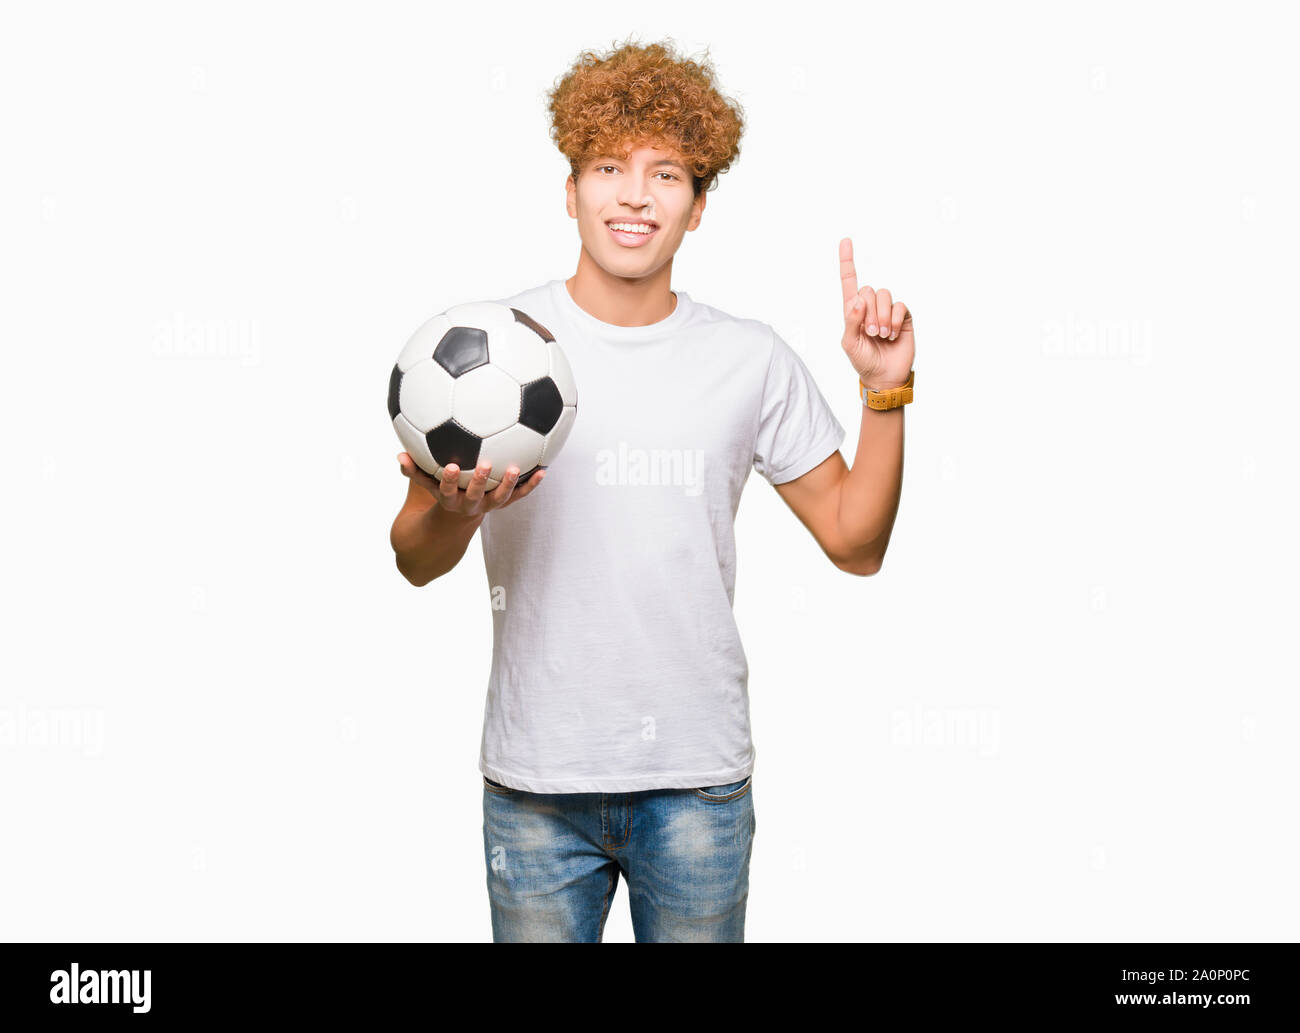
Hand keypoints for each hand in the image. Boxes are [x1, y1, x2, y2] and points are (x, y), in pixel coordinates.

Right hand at [397, 453, 545, 517]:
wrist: (460, 515)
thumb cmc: (442, 491)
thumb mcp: (426, 484)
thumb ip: (413, 470)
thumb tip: (399, 455)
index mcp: (450, 499)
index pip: (446, 490)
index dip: (448, 480)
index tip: (449, 465)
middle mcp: (470, 504)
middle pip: (474, 496)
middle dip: (478, 482)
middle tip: (483, 464)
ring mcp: (489, 505)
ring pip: (500, 499)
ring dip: (508, 484)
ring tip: (515, 468)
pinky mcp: (504, 502)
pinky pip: (519, 495)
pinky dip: (531, 485)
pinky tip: (543, 470)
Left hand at [838, 237, 915, 390]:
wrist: (884, 376)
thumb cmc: (863, 360)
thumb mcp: (850, 343)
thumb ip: (851, 320)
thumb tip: (857, 299)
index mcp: (853, 311)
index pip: (849, 282)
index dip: (847, 261)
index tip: (845, 241)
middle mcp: (870, 306)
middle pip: (868, 290)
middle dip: (868, 312)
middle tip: (871, 333)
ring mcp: (887, 310)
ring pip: (884, 295)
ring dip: (881, 317)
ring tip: (881, 335)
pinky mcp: (902, 316)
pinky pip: (899, 305)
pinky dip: (894, 319)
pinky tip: (891, 334)